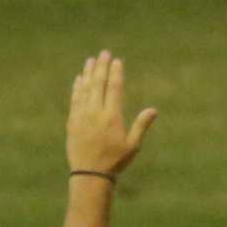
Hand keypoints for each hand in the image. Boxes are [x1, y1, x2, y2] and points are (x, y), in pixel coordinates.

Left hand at [67, 51, 156, 176]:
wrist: (89, 174)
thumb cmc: (115, 160)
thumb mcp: (133, 145)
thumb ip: (141, 125)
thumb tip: (153, 109)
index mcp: (112, 117)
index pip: (114, 89)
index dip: (116, 73)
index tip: (117, 61)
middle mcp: (95, 113)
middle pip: (98, 84)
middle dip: (101, 67)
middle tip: (104, 53)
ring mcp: (82, 116)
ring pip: (85, 89)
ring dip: (88, 73)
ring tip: (91, 60)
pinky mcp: (72, 121)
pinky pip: (75, 99)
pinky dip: (77, 87)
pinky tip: (79, 79)